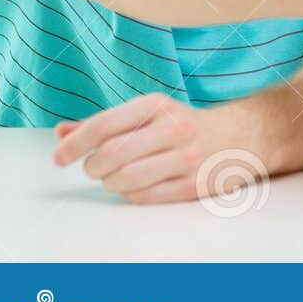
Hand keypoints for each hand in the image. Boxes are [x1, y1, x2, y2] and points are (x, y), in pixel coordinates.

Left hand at [53, 93, 263, 204]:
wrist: (243, 137)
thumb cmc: (185, 126)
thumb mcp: (149, 113)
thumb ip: (105, 123)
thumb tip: (61, 134)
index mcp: (157, 105)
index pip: (103, 125)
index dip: (74, 144)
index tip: (59, 157)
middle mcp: (173, 128)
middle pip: (110, 156)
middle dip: (93, 167)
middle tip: (96, 168)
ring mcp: (186, 158)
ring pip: (124, 180)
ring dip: (111, 183)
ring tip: (117, 177)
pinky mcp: (193, 185)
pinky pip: (144, 197)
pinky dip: (131, 194)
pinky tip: (138, 185)